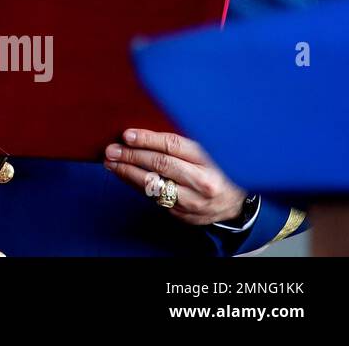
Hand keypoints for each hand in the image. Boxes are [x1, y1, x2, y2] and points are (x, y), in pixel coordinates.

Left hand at [104, 128, 246, 225]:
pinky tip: (125, 177)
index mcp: (209, 160)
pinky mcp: (185, 215)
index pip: (172, 146)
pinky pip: (155, 199)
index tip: (127, 135)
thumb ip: (182, 143)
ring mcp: (193, 201)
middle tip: (111, 150)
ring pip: (154, 186)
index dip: (147, 139)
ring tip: (111, 163)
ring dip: (128, 173)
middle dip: (131, 156)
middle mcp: (202, 182)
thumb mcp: (209, 151)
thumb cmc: (218, 170)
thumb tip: (144, 133)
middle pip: (160, 165)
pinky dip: (137, 186)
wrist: (238, 204)